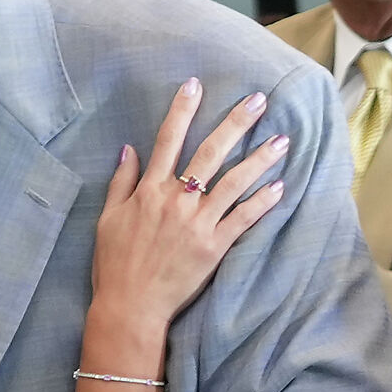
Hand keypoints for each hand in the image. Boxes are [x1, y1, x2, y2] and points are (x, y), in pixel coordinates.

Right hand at [89, 78, 288, 334]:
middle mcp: (176, 200)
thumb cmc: (115, 265)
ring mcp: (197, 223)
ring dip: (260, 158)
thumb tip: (128, 149)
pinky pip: (243, 219)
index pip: (168, 139)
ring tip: (283, 140)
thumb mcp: (108, 219)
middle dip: (236, 123)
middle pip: (210, 152)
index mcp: (149, 190)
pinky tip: (279, 187)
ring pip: (234, 181)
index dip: (182, 109)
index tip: (196, 84)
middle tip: (259, 101)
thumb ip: (121, 182)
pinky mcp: (214, 247)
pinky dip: (262, 202)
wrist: (130, 306)